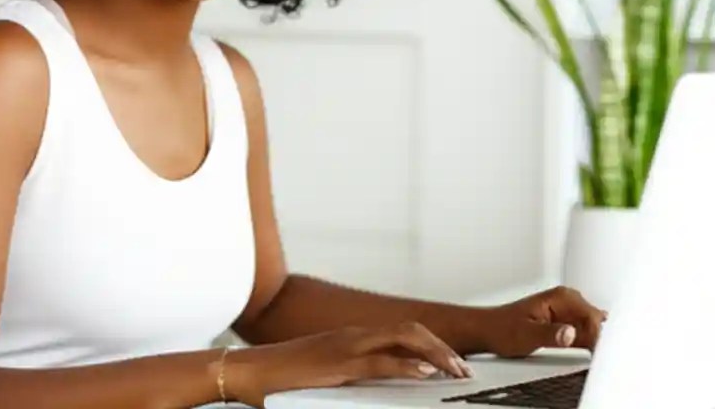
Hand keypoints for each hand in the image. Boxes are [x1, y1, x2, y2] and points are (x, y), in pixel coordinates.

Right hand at [228, 322, 471, 407]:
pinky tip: (424, 374)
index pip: (403, 333)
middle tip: (463, 369)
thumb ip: (354, 373)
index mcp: (353, 337)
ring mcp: (347, 346)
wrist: (250, 371)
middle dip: (442, 348)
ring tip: (455, 370)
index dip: (432, 345)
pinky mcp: (338, 364)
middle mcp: (354, 335)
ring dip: (435, 354)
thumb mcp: (327, 373)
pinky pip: (381, 361)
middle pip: (410, 330)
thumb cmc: (283, 377)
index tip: (453, 363)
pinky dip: (407, 366)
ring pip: (403, 338)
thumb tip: (383, 383)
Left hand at [479, 286, 607, 357]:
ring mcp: (568, 313)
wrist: (488, 331)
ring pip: (594, 330)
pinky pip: (586, 336)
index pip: (593, 317)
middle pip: (597, 323)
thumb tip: (570, 333)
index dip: (598, 337)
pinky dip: (589, 346)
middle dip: (600, 340)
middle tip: (595, 357)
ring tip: (591, 356)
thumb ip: (550, 334)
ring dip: (596, 343)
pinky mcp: (566, 326)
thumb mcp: (526, 334)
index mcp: (562, 297)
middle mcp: (568, 301)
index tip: (598, 353)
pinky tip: (587, 354)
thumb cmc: (501, 328)